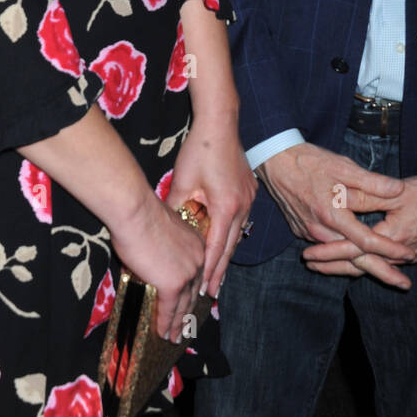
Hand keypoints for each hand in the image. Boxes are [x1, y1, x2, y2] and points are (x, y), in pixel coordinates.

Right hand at [111, 196, 205, 342]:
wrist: (136, 212)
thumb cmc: (141, 215)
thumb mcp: (160, 232)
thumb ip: (163, 251)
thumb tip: (150, 266)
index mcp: (197, 244)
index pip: (198, 275)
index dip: (194, 293)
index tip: (191, 305)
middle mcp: (198, 260)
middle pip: (194, 293)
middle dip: (188, 313)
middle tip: (184, 328)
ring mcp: (187, 274)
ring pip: (183, 305)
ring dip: (177, 324)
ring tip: (173, 337)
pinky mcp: (172, 285)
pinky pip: (168, 309)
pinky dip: (164, 324)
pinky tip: (161, 333)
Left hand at [167, 115, 256, 296]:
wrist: (220, 123)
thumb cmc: (199, 151)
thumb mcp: (181, 182)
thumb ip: (176, 209)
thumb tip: (167, 230)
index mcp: (227, 207)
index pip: (217, 248)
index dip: (210, 271)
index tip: (205, 292)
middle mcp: (243, 206)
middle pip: (230, 246)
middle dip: (220, 270)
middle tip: (211, 293)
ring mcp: (249, 197)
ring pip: (237, 233)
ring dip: (226, 253)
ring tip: (217, 274)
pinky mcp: (249, 190)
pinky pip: (240, 219)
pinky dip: (230, 234)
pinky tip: (224, 242)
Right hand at [260, 143, 414, 287]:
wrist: (275, 162)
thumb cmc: (310, 161)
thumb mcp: (343, 166)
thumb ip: (371, 182)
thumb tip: (398, 190)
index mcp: (332, 215)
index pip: (366, 241)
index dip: (390, 249)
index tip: (409, 254)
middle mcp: (320, 231)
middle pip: (356, 259)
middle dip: (383, 272)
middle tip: (405, 285)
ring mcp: (309, 234)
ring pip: (341, 256)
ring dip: (364, 265)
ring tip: (389, 273)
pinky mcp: (303, 232)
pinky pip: (328, 249)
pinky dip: (344, 256)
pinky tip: (359, 257)